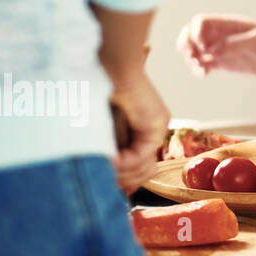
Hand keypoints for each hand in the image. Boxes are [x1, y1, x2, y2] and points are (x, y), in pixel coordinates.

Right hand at [107, 68, 169, 191]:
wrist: (109, 70)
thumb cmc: (98, 95)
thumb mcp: (102, 130)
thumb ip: (108, 151)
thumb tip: (110, 175)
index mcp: (141, 133)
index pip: (142, 170)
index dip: (125, 181)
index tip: (108, 185)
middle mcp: (153, 133)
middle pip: (142, 174)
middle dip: (121, 181)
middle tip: (103, 179)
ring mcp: (156, 130)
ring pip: (142, 169)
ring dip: (119, 173)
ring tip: (103, 167)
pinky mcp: (155, 126)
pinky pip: (139, 156)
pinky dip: (122, 162)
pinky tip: (110, 158)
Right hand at [176, 14, 255, 77]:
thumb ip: (237, 44)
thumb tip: (213, 51)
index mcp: (227, 24)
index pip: (200, 22)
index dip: (196, 33)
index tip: (206, 47)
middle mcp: (219, 35)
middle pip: (190, 33)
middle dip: (186, 44)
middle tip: (193, 57)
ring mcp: (219, 49)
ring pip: (193, 49)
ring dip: (189, 58)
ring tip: (200, 68)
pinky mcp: (221, 63)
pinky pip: (203, 64)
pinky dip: (198, 69)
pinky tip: (204, 74)